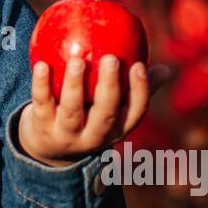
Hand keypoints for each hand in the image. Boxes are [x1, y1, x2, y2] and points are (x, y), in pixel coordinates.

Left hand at [18, 54, 170, 166]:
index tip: (140, 65)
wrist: (48, 148)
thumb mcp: (112, 109)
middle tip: (111, 59)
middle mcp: (94, 136)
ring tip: (77, 61)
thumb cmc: (88, 116)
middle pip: (105, 114)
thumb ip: (133, 88)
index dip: (140, 91)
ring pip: (72, 112)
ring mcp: (67, 135)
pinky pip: (42, 104)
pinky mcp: (42, 129)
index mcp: (117, 129)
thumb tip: (166, 69)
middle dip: (110, 87)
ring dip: (75, 85)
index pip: (135, 112)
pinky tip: (42, 64)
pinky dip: (41, 85)